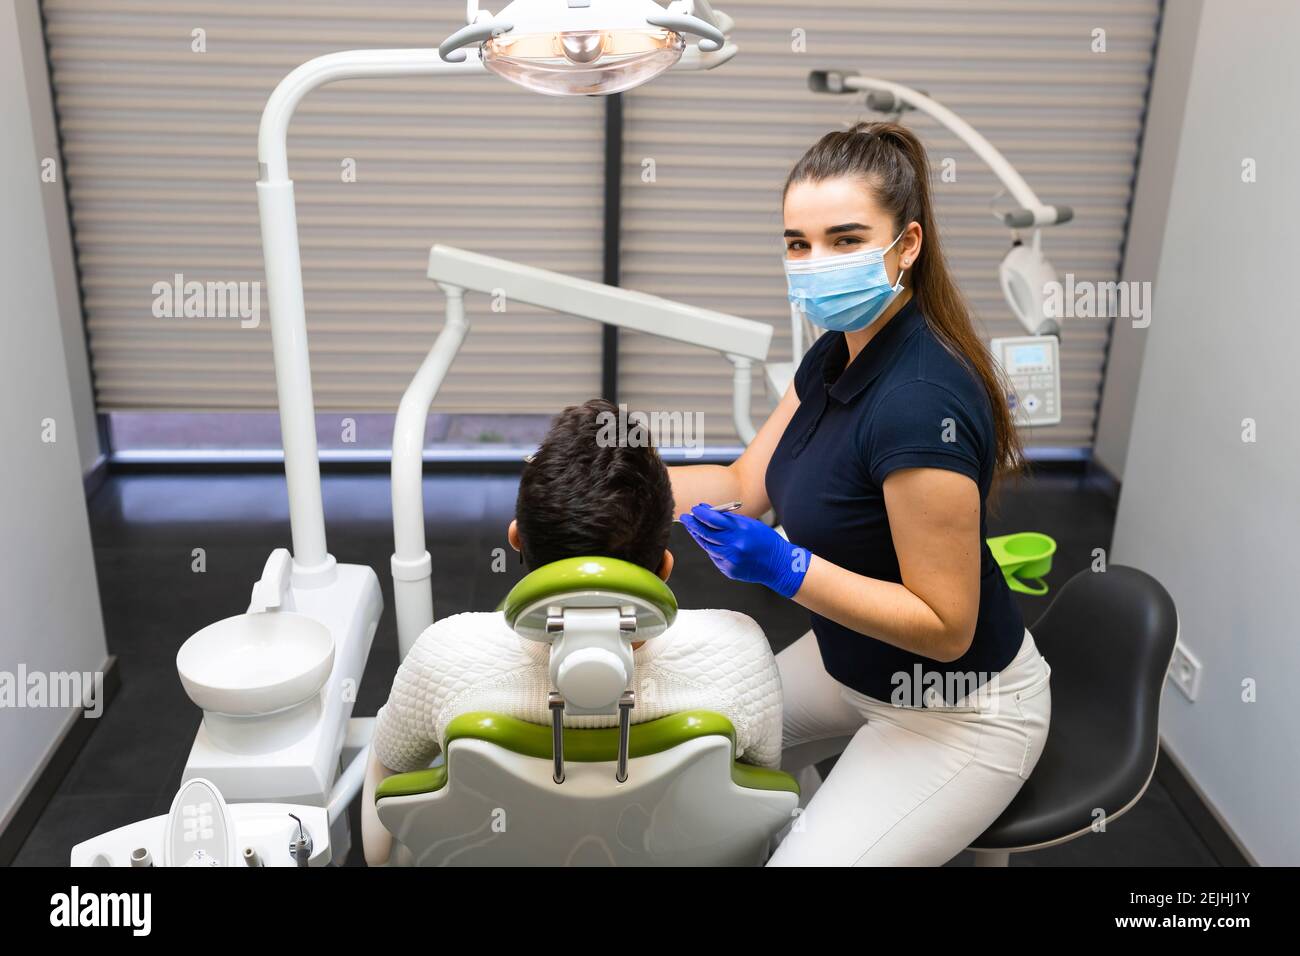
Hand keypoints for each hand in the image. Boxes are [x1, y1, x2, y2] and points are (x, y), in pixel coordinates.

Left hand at [679, 504, 810, 598]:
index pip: (714, 520)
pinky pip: (714, 557)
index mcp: (741, 531)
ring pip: (707, 546)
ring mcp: (730, 560)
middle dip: (693, 525)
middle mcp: (734, 546)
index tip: (695, 509)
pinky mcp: (729, 570)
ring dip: (699, 536)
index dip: (701, 514)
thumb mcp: (750, 525)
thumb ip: (729, 519)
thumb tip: (707, 511)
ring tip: (693, 528)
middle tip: (685, 518)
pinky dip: (711, 549)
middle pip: (706, 534)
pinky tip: (711, 543)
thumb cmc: (765, 541)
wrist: (779, 565)